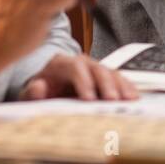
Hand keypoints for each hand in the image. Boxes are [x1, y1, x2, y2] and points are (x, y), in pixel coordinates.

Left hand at [21, 53, 137, 101]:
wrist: (48, 86)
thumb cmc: (41, 91)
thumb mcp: (31, 92)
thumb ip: (32, 91)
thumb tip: (39, 87)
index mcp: (61, 64)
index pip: (75, 68)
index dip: (84, 82)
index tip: (89, 99)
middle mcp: (82, 62)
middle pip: (98, 68)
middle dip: (106, 85)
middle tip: (112, 100)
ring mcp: (95, 68)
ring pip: (111, 72)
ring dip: (121, 86)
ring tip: (129, 99)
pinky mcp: (105, 77)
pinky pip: (119, 78)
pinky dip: (127, 87)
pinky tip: (134, 96)